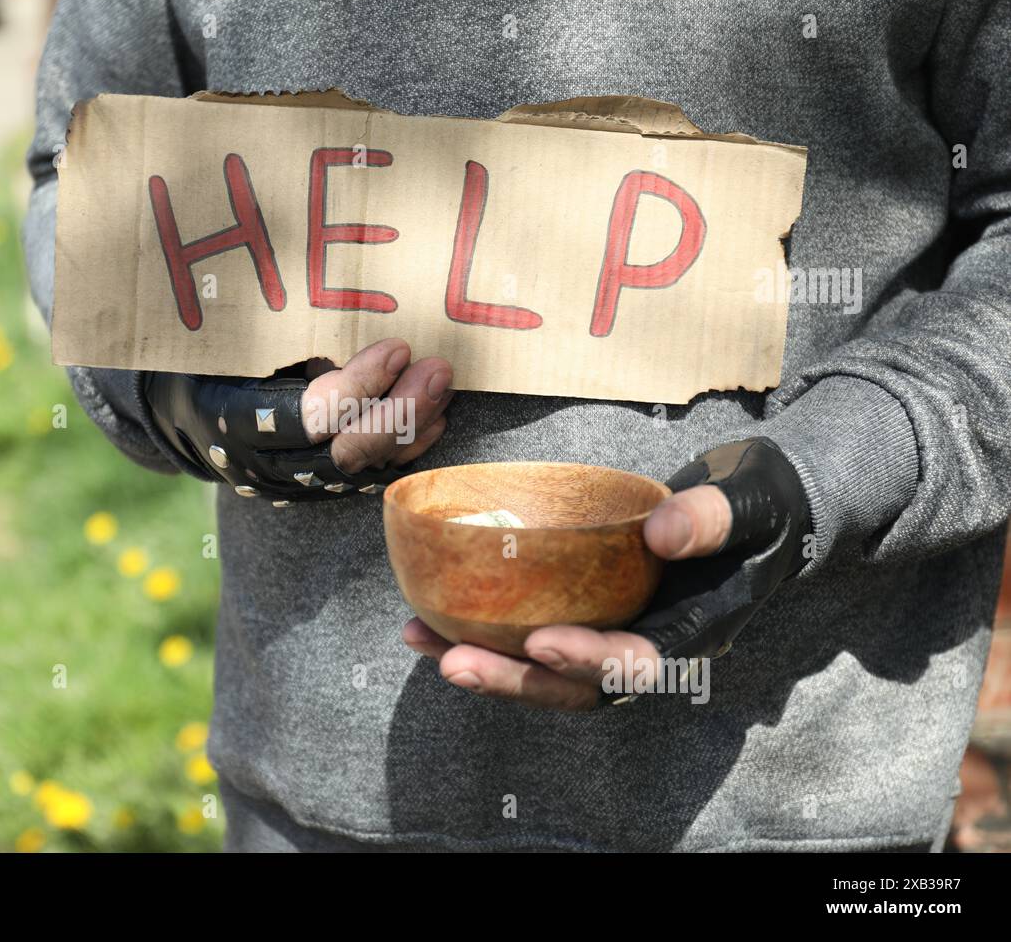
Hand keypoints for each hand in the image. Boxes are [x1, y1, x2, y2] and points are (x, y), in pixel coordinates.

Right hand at [142, 338, 452, 501]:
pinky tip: (437, 419)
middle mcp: (265, 465)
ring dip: (412, 428)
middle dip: (400, 412)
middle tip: (437, 370)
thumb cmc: (206, 360)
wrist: (182, 418)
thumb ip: (272, 331)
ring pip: (364, 470)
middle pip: (345, 453)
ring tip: (443, 386)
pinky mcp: (316, 491)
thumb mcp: (224, 337)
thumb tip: (341, 296)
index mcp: (234, 421)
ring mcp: (293, 485)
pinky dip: (407, 450)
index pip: (309, 418)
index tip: (398, 348)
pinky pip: (370, 478)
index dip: (359, 387)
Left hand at [403, 438, 810, 708]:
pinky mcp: (592, 612)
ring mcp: (619, 632)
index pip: (640, 664)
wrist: (761, 507)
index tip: (541, 643)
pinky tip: (433, 617)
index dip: (590, 661)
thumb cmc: (763, 505)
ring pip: (549, 672)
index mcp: (696, 631)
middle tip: (455, 663)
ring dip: (488, 664)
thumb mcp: (752, 501)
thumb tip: (661, 534)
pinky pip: (536, 635)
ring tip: (424, 643)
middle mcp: (652, 645)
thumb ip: (716, 516)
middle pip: (579, 687)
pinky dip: (486, 630)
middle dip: (517, 681)